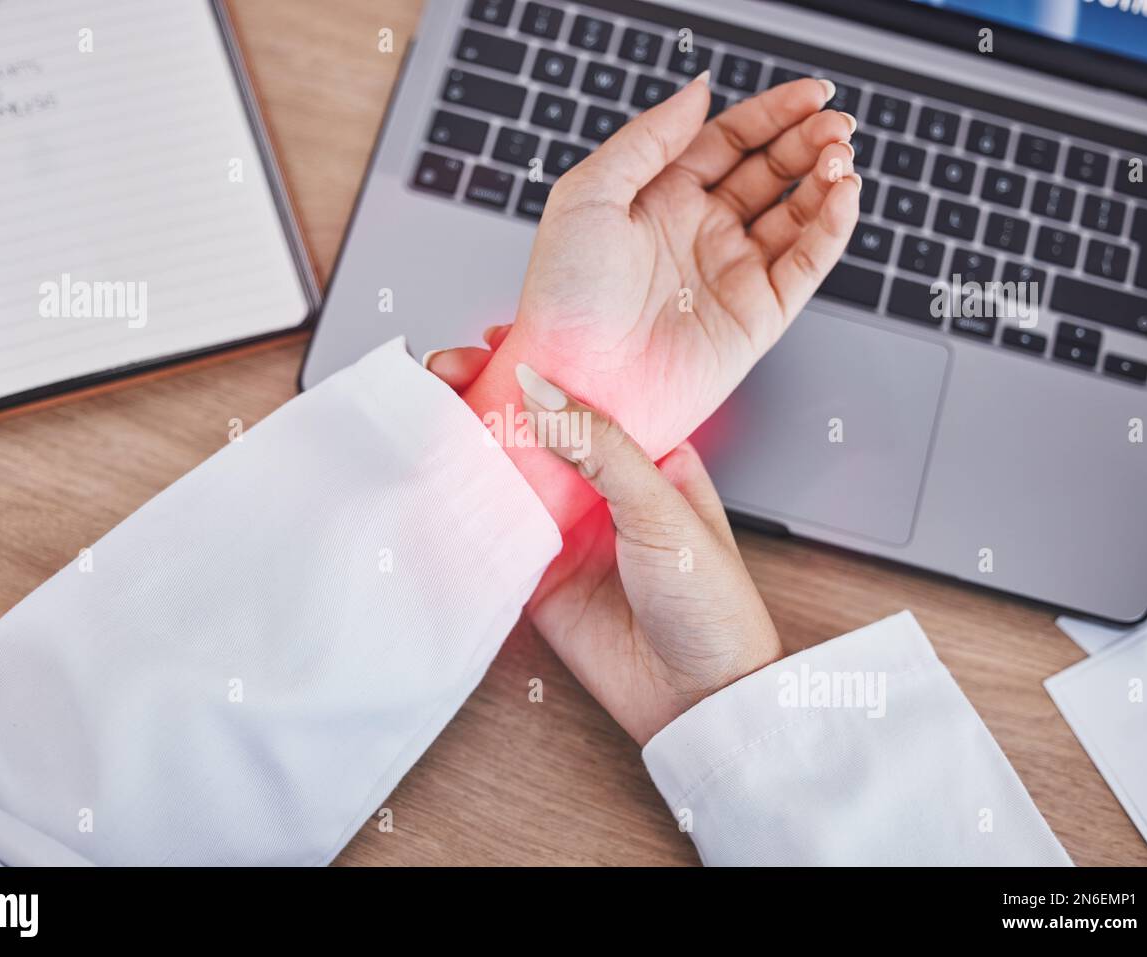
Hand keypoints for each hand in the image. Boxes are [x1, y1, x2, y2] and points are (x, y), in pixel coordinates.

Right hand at [430, 339, 780, 744]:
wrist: (701, 699)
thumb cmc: (715, 606)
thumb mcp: (663, 507)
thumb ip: (600, 447)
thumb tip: (542, 389)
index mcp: (649, 455)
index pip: (585, 395)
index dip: (542, 363)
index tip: (497, 335)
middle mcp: (603, 488)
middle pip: (537, 430)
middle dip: (492, 397)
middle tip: (449, 371)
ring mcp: (567, 530)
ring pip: (509, 475)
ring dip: (471, 447)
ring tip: (431, 412)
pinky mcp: (538, 575)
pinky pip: (494, 535)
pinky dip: (464, 513)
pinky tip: (437, 483)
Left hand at [460, 75, 859, 530]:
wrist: (574, 384)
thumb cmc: (565, 300)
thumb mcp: (587, 195)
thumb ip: (647, 138)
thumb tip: (700, 91)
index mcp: (658, 201)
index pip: (727, 142)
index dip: (771, 115)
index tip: (809, 93)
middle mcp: (698, 234)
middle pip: (770, 172)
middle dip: (807, 142)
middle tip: (835, 122)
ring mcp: (730, 274)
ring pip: (796, 215)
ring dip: (826, 179)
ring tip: (840, 153)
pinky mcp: (757, 316)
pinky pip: (806, 263)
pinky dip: (831, 227)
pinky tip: (842, 193)